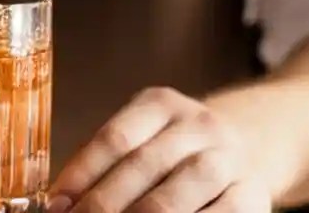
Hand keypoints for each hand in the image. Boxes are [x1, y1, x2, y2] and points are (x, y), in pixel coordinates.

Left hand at [50, 87, 271, 212]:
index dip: (81, 175)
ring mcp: (228, 160)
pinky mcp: (252, 195)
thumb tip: (59, 203)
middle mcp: (199, 125)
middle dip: (101, 205)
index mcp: (161, 104)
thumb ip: (104, 163)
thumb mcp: (143, 137)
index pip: (115, 139)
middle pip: (142, 168)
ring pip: (174, 197)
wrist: (249, 147)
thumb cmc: (175, 152)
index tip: (56, 206)